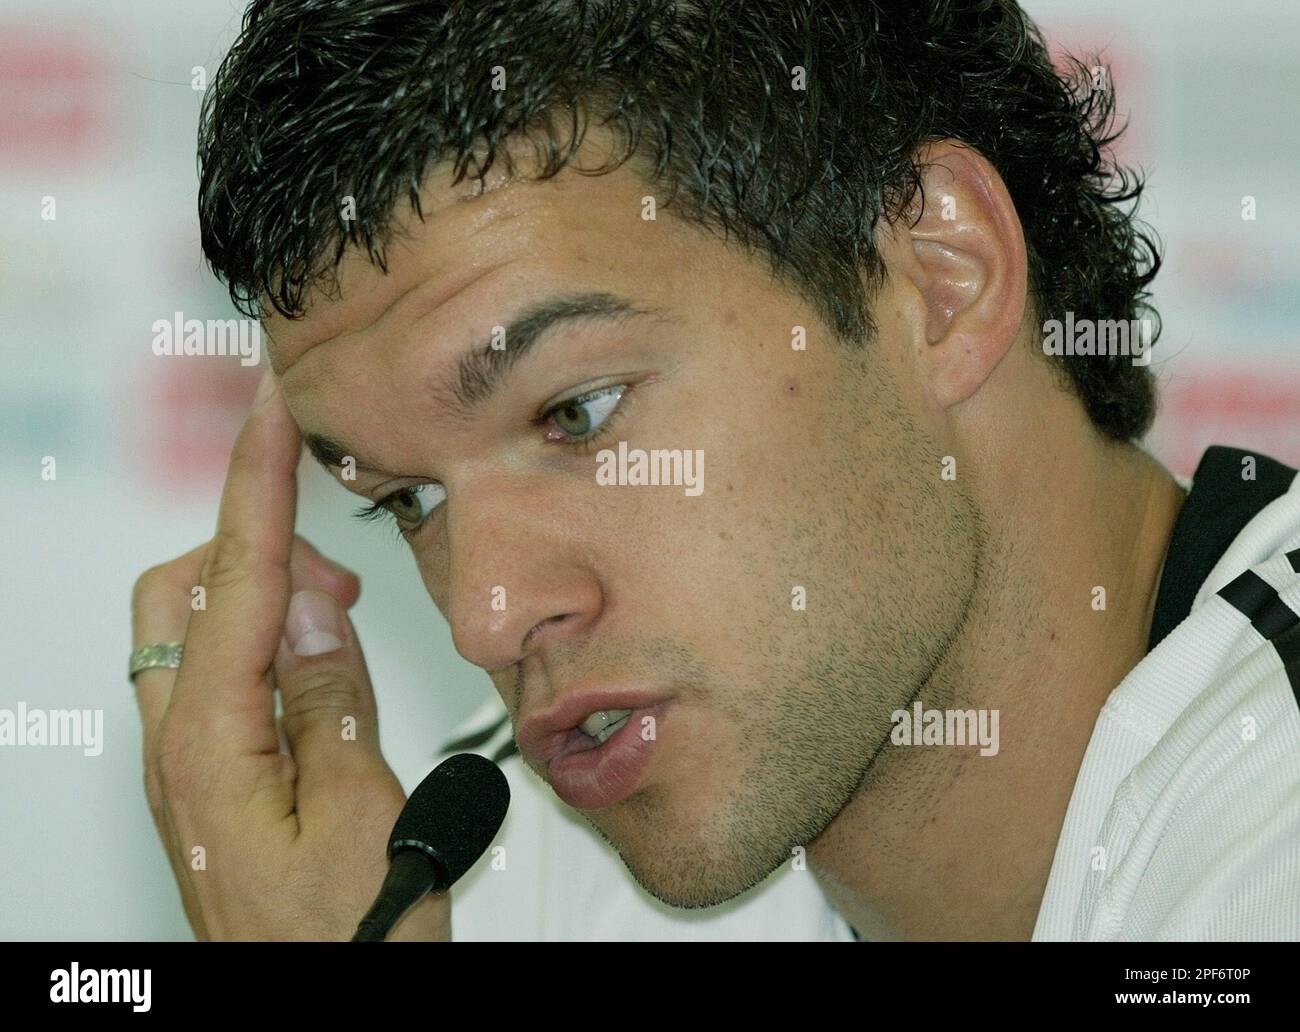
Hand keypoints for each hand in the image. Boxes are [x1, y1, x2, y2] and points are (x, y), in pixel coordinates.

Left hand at [130, 369, 449, 940]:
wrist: (313, 1011)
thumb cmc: (342, 944)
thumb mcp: (365, 819)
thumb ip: (329, 703)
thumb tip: (311, 606)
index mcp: (211, 748)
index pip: (232, 582)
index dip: (254, 484)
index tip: (269, 411)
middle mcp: (179, 748)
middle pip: (178, 593)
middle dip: (252, 548)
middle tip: (340, 573)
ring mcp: (188, 766)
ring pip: (190, 632)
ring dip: (262, 598)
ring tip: (342, 622)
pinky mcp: (209, 779)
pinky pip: (213, 677)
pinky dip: (262, 644)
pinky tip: (318, 668)